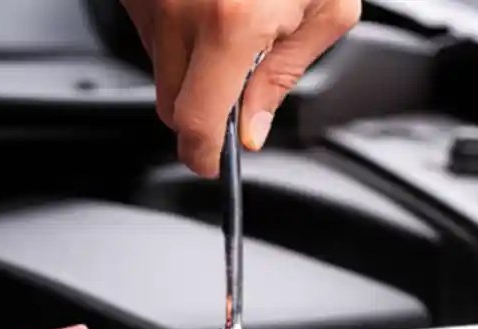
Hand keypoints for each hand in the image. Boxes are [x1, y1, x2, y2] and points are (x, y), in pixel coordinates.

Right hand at [122, 0, 360, 176]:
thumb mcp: (326, 10)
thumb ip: (284, 78)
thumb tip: (254, 128)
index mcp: (232, 25)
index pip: (196, 121)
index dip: (203, 154)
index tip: (213, 163)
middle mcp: (180, 11)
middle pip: (170, 104)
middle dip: (201, 112)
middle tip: (235, 92)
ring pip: (159, 68)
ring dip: (191, 67)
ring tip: (231, 24)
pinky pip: (151, 30)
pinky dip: (178, 31)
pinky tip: (211, 3)